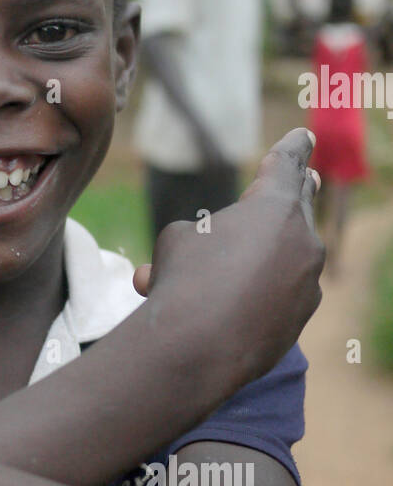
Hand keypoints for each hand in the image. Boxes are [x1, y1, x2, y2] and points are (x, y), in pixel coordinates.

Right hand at [131, 128, 323, 389]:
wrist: (197, 348)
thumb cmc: (183, 281)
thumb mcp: (177, 241)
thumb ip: (199, 238)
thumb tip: (201, 262)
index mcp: (274, 207)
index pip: (286, 165)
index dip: (293, 148)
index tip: (305, 136)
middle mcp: (302, 241)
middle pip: (301, 207)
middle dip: (299, 191)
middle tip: (308, 177)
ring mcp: (306, 283)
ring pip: (282, 259)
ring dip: (254, 260)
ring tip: (206, 275)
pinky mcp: (299, 319)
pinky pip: (276, 297)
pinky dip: (253, 296)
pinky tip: (220, 309)